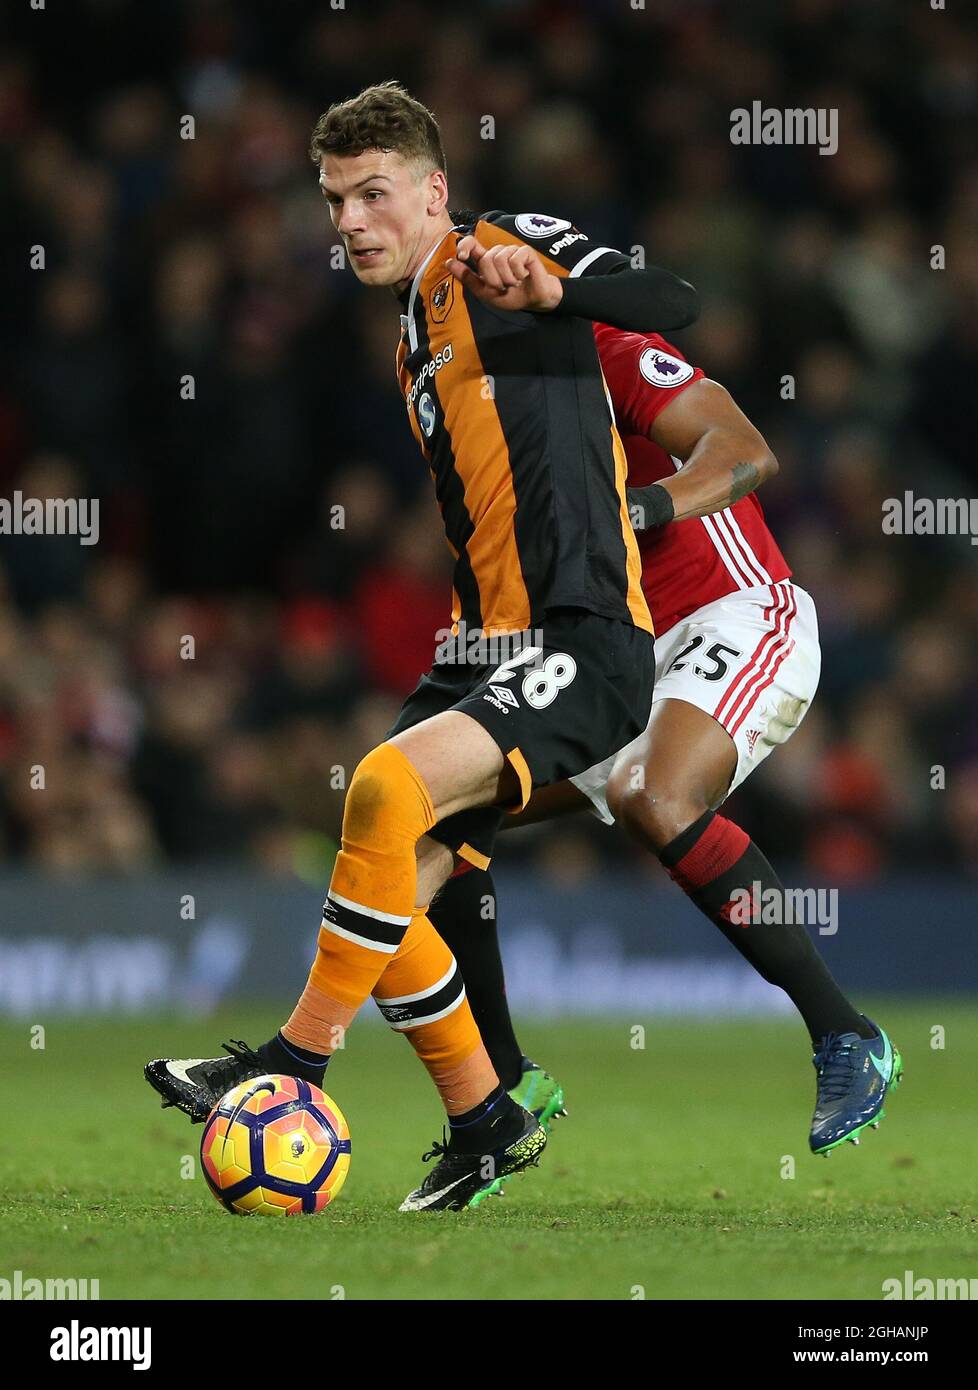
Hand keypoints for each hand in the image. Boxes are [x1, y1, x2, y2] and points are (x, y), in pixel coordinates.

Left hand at [445, 235, 563, 312]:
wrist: (533, 301)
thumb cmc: (511, 296)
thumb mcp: (485, 292)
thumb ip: (468, 278)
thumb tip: (449, 262)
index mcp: (486, 261)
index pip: (471, 243)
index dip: (464, 245)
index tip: (462, 256)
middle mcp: (497, 253)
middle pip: (486, 258)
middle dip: (493, 279)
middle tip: (502, 287)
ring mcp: (511, 250)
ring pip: (499, 259)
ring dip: (507, 278)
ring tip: (514, 283)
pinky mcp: (525, 252)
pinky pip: (515, 259)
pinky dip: (518, 273)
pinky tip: (523, 276)